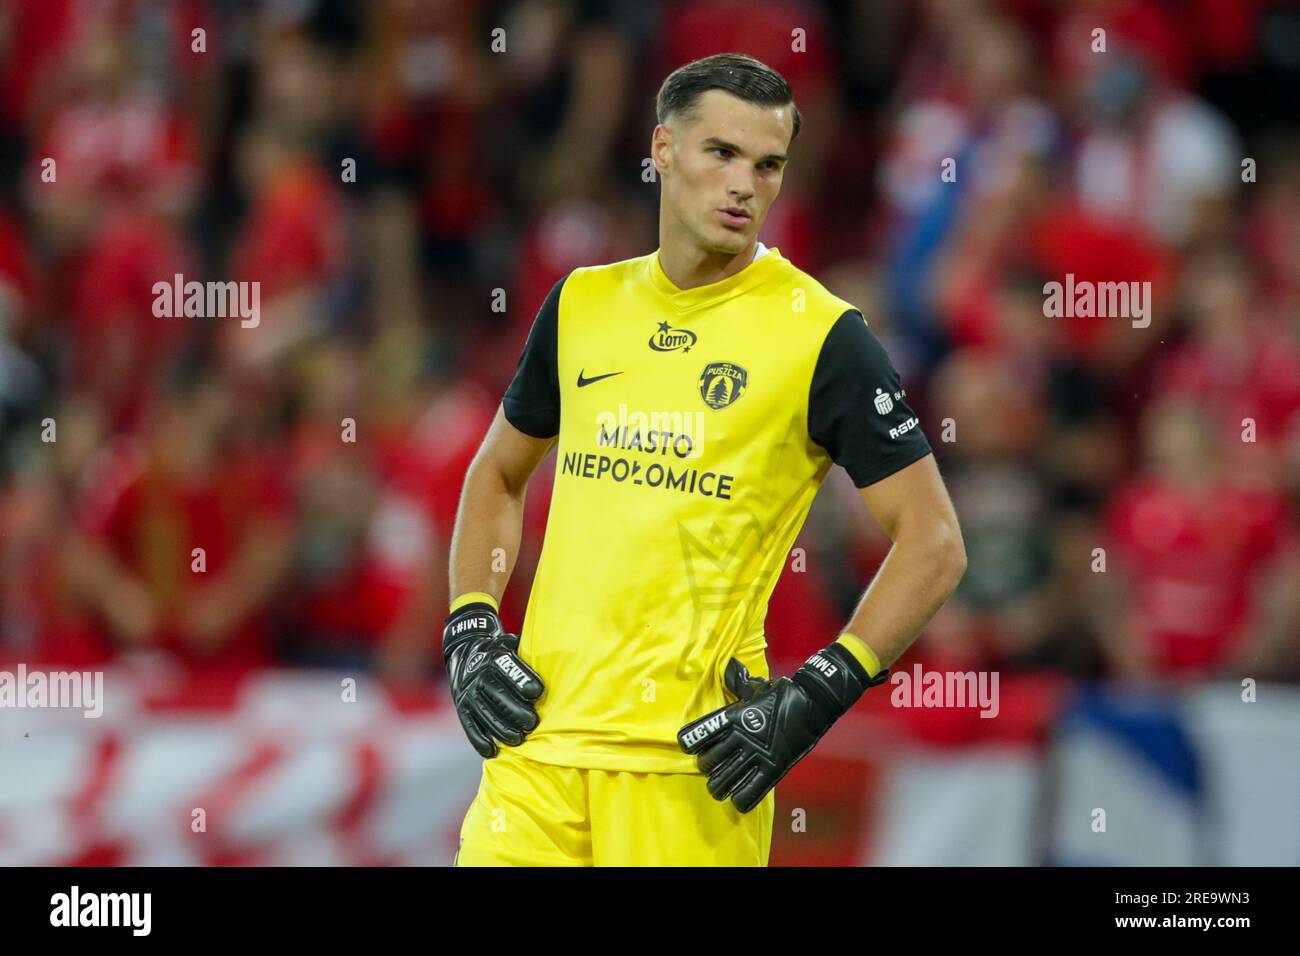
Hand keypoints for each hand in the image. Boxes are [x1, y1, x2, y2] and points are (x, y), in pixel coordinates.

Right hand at [442, 603, 544, 757]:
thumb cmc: (503, 651)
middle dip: (514, 710)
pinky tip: (492, 751)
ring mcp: (467, 692)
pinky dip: (480, 740)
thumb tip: (564, 661)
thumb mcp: (514, 644)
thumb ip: (531, 653)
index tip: (537, 693)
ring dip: (500, 728)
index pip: (507, 667)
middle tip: (532, 723)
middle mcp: (478, 674)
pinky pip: (469, 725)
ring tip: (518, 739)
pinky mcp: (461, 707)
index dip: (522, 680)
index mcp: (494, 655)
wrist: (466, 649)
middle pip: (496, 694)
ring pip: (483, 712)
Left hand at [678, 643, 887, 812]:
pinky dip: (739, 799)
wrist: (812, 703)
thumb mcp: (755, 686)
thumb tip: (728, 665)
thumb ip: (736, 680)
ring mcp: (756, 756)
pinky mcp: (773, 770)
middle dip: (705, 766)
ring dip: (718, 786)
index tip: (692, 745)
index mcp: (732, 717)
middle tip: (711, 766)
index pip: (696, 736)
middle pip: (706, 763)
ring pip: (722, 782)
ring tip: (720, 786)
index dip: (690, 742)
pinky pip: (749, 793)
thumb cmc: (781, 693)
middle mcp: (740, 738)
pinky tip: (738, 796)